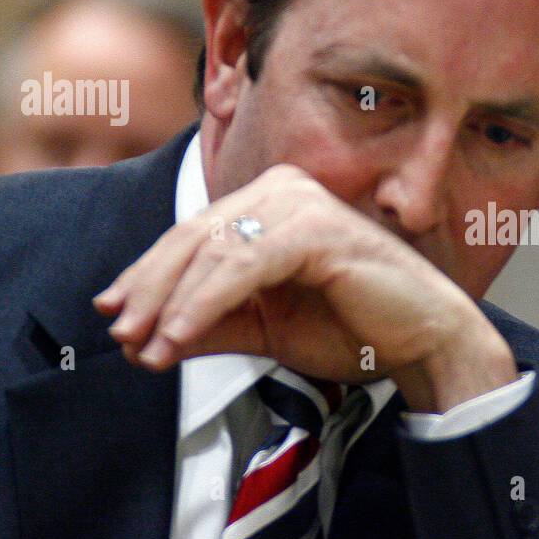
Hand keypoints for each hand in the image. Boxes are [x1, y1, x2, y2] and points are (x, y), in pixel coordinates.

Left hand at [93, 163, 516, 410]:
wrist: (424, 340)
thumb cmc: (356, 327)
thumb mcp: (266, 329)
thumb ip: (209, 326)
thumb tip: (140, 341)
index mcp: (271, 203)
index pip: (194, 235)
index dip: (148, 275)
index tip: (114, 315)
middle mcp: (282, 190)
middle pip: (193, 236)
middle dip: (149, 289)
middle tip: (120, 333)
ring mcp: (299, 203)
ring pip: (211, 250)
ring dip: (170, 303)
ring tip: (146, 348)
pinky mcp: (314, 227)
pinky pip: (241, 266)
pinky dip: (202, 303)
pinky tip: (177, 336)